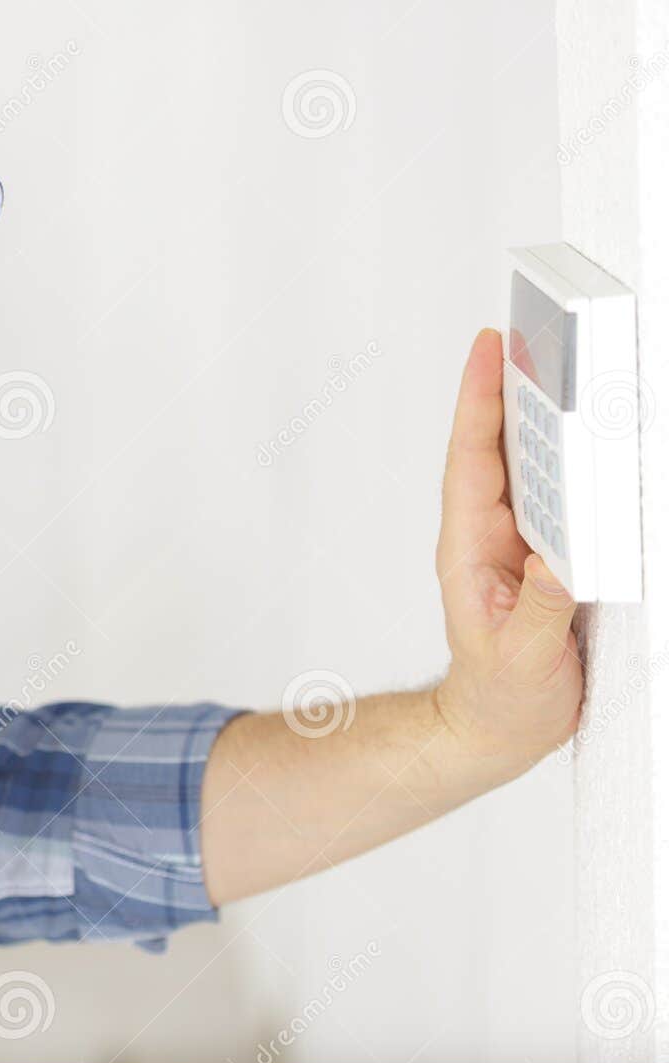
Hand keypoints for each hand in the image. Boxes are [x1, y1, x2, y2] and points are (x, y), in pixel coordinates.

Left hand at [433, 329, 581, 770]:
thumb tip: (564, 561)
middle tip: (535, 328)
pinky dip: (578, 460)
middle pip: (503, 447)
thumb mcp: (521, 658)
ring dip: (548, 415)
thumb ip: (545, 610)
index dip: (481, 402)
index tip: (489, 347)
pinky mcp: (550, 556)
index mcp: (471, 549)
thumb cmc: (502, 696)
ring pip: (534, 466)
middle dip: (515, 387)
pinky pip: (563, 496)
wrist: (500, 729)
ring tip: (565, 358)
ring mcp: (519, 543)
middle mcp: (492, 536)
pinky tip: (597, 433)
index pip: (474, 460)